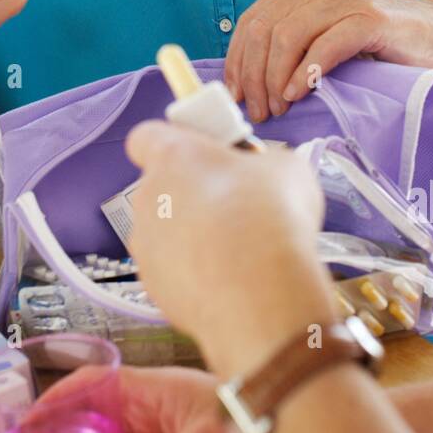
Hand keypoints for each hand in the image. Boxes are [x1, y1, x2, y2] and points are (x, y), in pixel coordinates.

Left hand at [124, 121, 334, 378]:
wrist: (262, 297)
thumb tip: (262, 175)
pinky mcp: (153, 286)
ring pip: (165, 231)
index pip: (146, 136)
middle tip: (234, 202)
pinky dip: (195, 272)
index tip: (205, 153)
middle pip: (161, 186)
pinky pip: (172, 270)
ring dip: (193, 235)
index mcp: (172, 156)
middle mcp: (148, 197)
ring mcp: (145, 246)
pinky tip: (230, 280)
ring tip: (238, 249)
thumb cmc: (273, 218)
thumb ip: (261, 163)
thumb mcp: (286, 168)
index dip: (174, 142)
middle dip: (192, 192)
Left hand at [223, 0, 432, 120]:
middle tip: (259, 110)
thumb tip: (251, 81)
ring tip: (278, 107)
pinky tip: (298, 93)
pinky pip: (324, 44)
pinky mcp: (370, 18)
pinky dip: (305, 72)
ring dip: (275, 78)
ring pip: (288, 36)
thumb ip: (297, 43)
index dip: (237, 60)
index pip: (253, 19)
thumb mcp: (331, 33)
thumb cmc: (386, 42)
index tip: (235, 94)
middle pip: (265, 29)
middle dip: (253, 75)